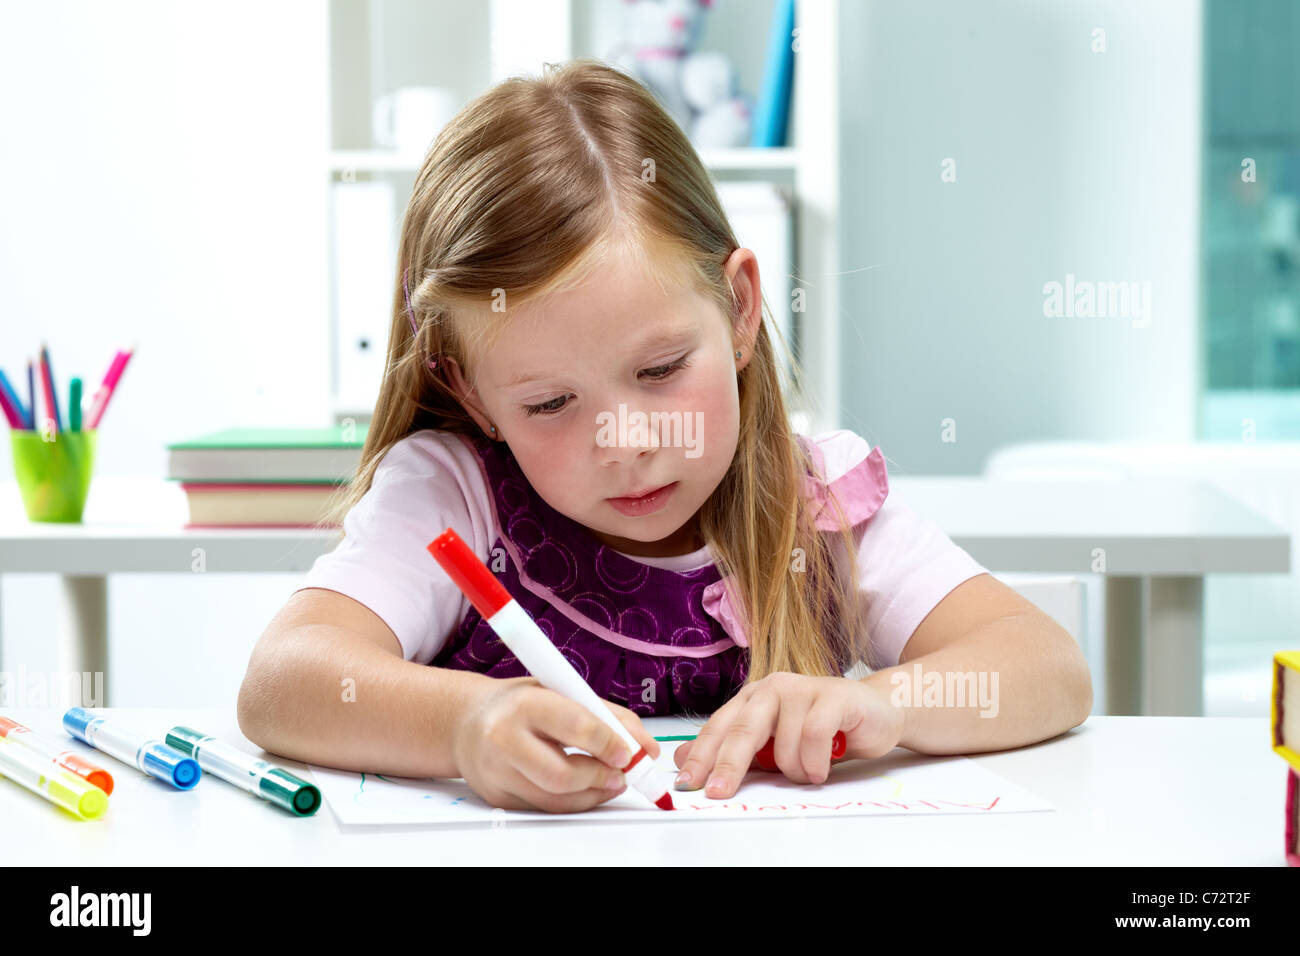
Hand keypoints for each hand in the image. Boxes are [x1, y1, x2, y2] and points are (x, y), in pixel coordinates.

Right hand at [451, 675, 660, 812]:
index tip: (630, 752)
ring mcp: (496, 771)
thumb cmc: (520, 703)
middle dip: (601, 778)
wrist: (466, 720)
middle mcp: (504, 737)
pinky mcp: (496, 796)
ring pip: (555, 798)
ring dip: (593, 794)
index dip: (609, 743)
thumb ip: (607, 715)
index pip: (575, 725)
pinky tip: (585, 789)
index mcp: (525, 703)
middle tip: (622, 774)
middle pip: (562, 773)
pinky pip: (544, 808)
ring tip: (609, 781)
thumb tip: (645, 747)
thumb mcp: (561, 691)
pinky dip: (572, 802)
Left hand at [672, 672, 903, 797]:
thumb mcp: (774, 745)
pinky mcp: (833, 695)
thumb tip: (684, 758)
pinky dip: (817, 760)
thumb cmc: (824, 729)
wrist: (877, 713)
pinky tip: (824, 765)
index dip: (701, 756)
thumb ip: (734, 750)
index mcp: (753, 698)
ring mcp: (803, 688)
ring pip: (783, 744)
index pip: (719, 727)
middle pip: (742, 731)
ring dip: (796, 770)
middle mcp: (773, 688)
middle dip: (728, 767)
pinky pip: (814, 736)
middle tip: (718, 793)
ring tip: (811, 770)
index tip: (686, 784)